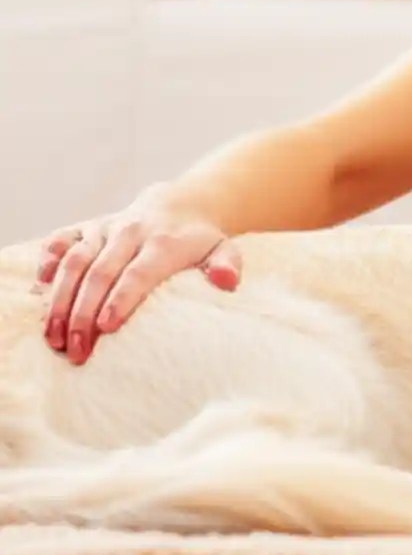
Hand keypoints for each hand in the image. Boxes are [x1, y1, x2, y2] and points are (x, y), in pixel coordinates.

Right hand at [33, 184, 240, 364]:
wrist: (180, 204)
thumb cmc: (201, 240)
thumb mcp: (224, 250)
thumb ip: (228, 265)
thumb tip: (227, 281)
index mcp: (164, 243)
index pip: (139, 273)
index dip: (121, 299)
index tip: (107, 328)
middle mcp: (131, 232)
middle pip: (100, 272)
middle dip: (83, 313)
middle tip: (75, 350)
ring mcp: (105, 229)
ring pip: (75, 261)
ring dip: (59, 299)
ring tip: (53, 337)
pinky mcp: (87, 227)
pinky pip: (61, 240)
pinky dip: (47, 261)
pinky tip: (39, 288)